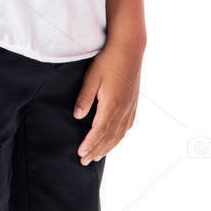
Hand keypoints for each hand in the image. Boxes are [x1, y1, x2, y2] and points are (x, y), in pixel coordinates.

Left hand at [75, 35, 144, 163]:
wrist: (130, 49)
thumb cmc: (108, 60)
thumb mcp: (91, 77)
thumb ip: (84, 98)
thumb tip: (77, 116)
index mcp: (112, 105)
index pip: (99, 131)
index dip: (89, 144)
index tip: (80, 154)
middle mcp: (123, 110)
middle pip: (109, 137)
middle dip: (97, 150)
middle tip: (85, 162)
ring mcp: (130, 108)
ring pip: (119, 135)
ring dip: (107, 147)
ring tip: (97, 156)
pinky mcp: (133, 105)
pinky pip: (126, 127)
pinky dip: (118, 138)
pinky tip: (113, 141)